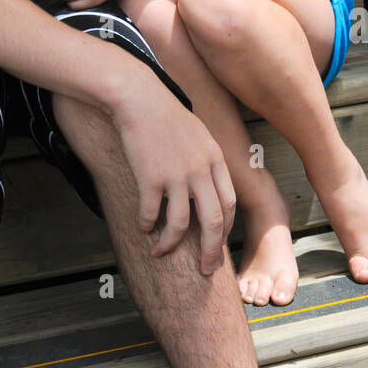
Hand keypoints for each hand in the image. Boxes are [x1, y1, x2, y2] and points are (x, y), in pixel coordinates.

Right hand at [110, 71, 235, 275]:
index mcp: (215, 159)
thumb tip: (207, 189)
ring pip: (180, 225)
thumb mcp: (197, 134)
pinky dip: (146, 225)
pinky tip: (142, 228)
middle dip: (211, 252)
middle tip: (206, 270)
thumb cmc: (165, 114)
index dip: (225, 228)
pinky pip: (150, 214)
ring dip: (170, 244)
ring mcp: (176, 175)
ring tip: (160, 251)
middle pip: (213, 222)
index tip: (218, 244)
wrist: (139, 97)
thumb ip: (206, 161)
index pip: (229, 204)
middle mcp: (200, 170)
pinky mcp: (150, 177)